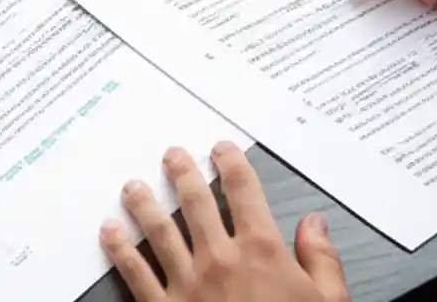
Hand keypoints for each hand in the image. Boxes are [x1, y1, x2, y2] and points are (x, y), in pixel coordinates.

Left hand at [100, 141, 349, 301]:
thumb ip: (321, 259)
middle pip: (195, 202)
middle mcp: (220, 259)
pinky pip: (136, 274)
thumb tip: (315, 222)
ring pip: (159, 230)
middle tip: (171, 155)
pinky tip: (109, 231)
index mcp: (261, 251)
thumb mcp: (327, 301)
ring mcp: (188, 284)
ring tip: (133, 186)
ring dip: (144, 204)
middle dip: (182, 174)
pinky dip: (119, 249)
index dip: (231, 164)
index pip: (244, 192)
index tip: (221, 150)